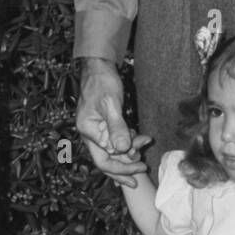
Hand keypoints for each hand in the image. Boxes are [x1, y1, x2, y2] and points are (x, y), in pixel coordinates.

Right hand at [77, 58, 150, 187]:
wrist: (99, 67)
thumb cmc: (102, 82)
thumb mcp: (111, 104)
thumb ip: (117, 127)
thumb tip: (122, 150)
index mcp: (88, 131)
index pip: (104, 160)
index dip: (123, 167)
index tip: (140, 167)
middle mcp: (90, 134)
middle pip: (106, 161)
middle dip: (126, 166)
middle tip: (143, 167)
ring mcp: (97, 131)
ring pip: (113, 151)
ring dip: (129, 152)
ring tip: (145, 142)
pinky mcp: (104, 126)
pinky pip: (115, 141)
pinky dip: (128, 142)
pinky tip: (140, 138)